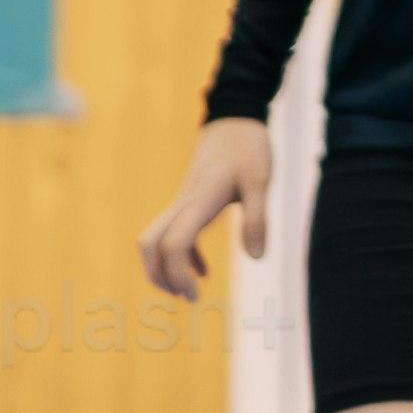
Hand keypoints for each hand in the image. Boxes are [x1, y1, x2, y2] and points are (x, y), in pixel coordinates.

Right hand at [140, 115, 276, 301]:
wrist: (234, 115)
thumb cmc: (248, 146)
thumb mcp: (261, 180)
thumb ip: (258, 218)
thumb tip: (256, 257)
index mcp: (200, 199)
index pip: (174, 244)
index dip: (178, 274)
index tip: (197, 294)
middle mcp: (183, 202)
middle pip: (150, 245)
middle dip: (159, 276)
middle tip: (188, 297)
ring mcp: (182, 201)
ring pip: (155, 240)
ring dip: (164, 269)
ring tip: (189, 292)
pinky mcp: (189, 199)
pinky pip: (174, 233)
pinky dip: (183, 257)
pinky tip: (204, 271)